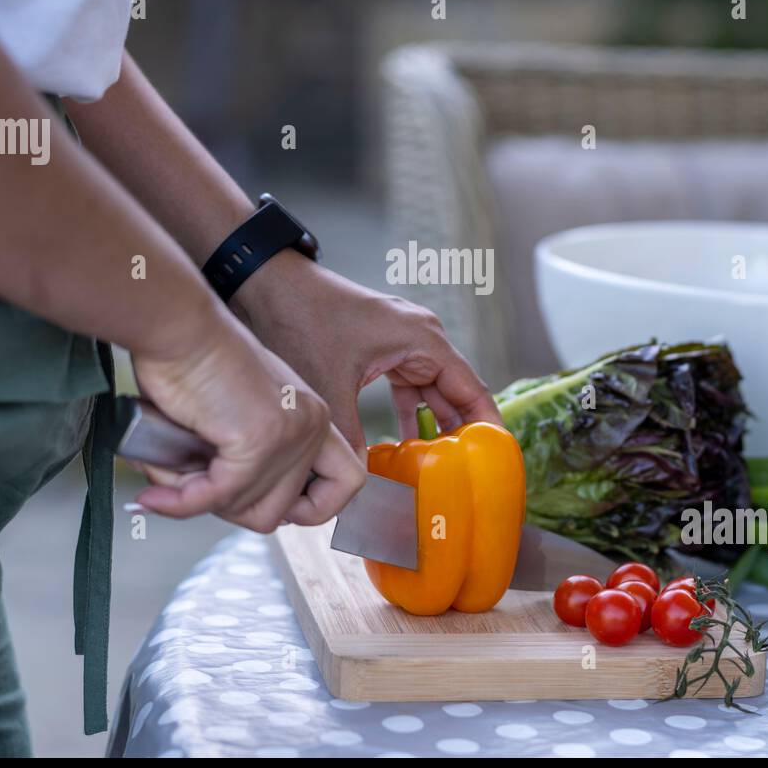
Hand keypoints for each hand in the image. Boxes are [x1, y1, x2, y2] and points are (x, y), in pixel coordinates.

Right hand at [129, 304, 364, 531]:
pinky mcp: (259, 440)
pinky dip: (182, 503)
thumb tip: (232, 506)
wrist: (178, 325)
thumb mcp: (236, 412)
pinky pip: (220, 497)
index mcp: (312, 415)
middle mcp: (312, 424)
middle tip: (193, 485)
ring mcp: (290, 434)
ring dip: (202, 502)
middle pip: (283, 510)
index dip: (313, 508)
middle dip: (231, 509)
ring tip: (170, 472)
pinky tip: (156, 496)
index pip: (347, 481)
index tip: (267, 505)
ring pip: (250, 512)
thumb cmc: (191, 360)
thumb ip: (247, 456)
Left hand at [232, 252, 501, 452]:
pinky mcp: (384, 347)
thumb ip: (351, 436)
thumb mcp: (331, 386)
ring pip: (432, 391)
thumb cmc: (304, 321)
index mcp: (423, 340)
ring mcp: (404, 341)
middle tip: (468, 476)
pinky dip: (411, 413)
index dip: (487, 426)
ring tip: (442, 468)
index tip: (496, 460)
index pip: (471, 389)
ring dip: (435, 426)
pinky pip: (409, 386)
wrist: (271, 286)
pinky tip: (407, 446)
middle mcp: (422, 338)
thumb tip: (360, 481)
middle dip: (462, 433)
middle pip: (455, 392)